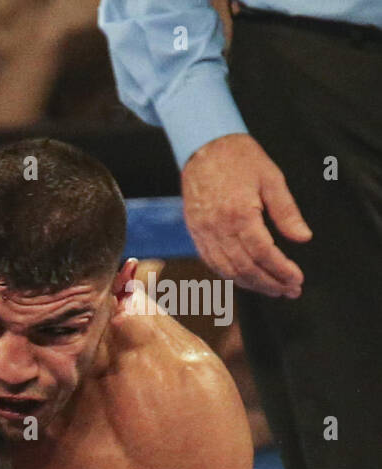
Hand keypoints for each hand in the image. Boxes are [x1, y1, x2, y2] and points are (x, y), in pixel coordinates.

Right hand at [181, 133, 311, 297]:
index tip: (296, 280)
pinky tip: (245, 278)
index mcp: (239, 213)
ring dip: (250, 284)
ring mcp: (203, 232)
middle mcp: (218, 227)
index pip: (263, 253)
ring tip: (271, 288)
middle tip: (289, 290)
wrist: (204, 149)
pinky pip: (211, 262)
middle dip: (269, 283)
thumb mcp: (272, 179)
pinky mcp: (195, 233)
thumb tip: (303, 238)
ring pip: (226, 270)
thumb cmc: (240, 159)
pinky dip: (228, 275)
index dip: (281, 270)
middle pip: (244, 267)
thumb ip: (287, 212)